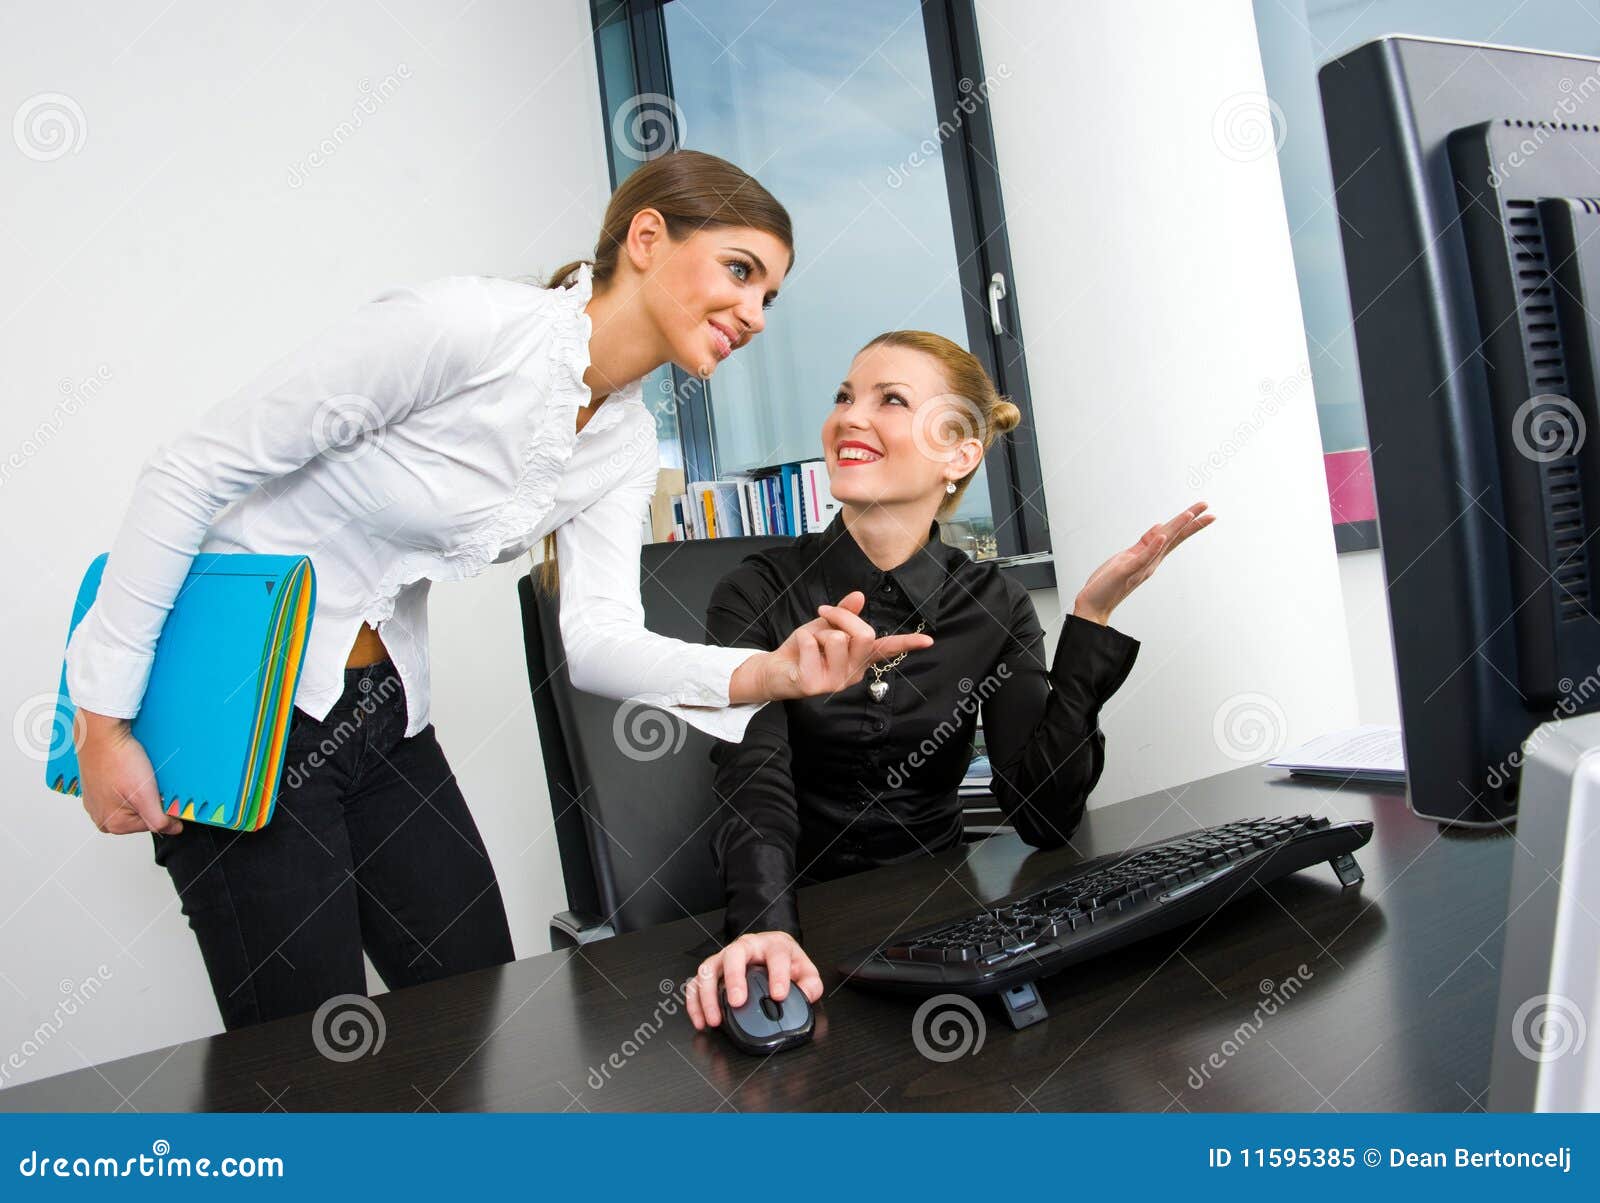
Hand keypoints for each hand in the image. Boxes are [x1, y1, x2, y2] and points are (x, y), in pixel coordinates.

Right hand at [75, 711, 181, 835]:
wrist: (101, 734)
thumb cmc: (118, 760)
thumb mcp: (145, 795)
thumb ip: (159, 820)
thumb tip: (173, 830)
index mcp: (113, 824)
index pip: (154, 824)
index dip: (163, 806)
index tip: (158, 790)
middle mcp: (101, 818)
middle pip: (142, 815)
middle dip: (149, 799)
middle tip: (145, 779)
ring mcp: (97, 804)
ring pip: (132, 803)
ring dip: (140, 791)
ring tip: (134, 774)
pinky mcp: (96, 790)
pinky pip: (121, 792)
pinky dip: (129, 784)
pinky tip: (128, 772)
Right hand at [684, 931, 822, 1029]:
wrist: (771, 949)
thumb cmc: (785, 960)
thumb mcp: (805, 971)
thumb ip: (810, 985)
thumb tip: (805, 998)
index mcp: (773, 946)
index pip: (776, 955)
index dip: (778, 975)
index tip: (778, 995)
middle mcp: (746, 947)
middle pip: (735, 954)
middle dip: (734, 978)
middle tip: (738, 1002)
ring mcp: (726, 957)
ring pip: (709, 968)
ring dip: (708, 995)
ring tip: (715, 1019)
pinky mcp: (713, 969)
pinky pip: (696, 983)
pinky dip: (695, 1002)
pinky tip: (701, 1020)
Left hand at [728, 590, 933, 703]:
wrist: (775, 669)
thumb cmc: (803, 649)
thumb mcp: (824, 625)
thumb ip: (843, 613)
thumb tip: (859, 596)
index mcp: (859, 658)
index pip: (886, 649)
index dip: (907, 643)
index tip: (928, 640)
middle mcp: (853, 673)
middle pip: (864, 634)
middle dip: (842, 615)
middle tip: (824, 612)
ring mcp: (835, 682)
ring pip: (837, 638)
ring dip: (818, 631)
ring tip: (810, 643)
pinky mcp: (815, 685)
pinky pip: (811, 644)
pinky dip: (801, 638)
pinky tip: (798, 653)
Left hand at [1073, 501, 1214, 623]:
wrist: (1094, 605)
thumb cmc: (1109, 583)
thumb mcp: (1128, 558)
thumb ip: (1145, 546)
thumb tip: (1159, 529)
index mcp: (1150, 557)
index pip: (1173, 537)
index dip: (1189, 524)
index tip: (1204, 512)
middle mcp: (1150, 562)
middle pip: (1174, 538)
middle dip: (1191, 523)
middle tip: (1208, 509)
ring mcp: (1140, 567)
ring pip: (1162, 544)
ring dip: (1176, 529)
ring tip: (1190, 514)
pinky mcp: (1126, 571)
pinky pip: (1142, 558)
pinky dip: (1153, 547)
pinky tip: (1162, 536)